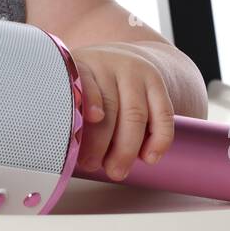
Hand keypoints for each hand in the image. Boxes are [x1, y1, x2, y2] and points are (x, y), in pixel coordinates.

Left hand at [70, 43, 174, 180]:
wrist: (122, 59)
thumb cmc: (89, 85)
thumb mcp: (72, 87)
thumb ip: (69, 111)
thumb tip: (66, 149)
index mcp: (82, 65)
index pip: (85, 78)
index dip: (90, 98)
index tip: (93, 117)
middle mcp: (110, 64)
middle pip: (110, 105)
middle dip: (101, 141)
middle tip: (92, 165)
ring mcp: (136, 72)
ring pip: (136, 113)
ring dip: (126, 148)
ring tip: (116, 171)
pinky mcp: (157, 83)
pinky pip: (163, 113)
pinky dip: (159, 139)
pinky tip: (149, 158)